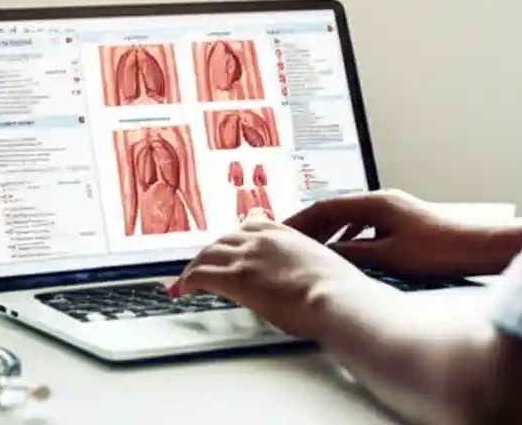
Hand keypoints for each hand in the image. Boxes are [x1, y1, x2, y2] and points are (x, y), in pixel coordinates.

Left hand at [169, 210, 386, 338]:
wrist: (336, 298)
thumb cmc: (338, 290)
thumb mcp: (322, 265)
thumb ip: (305, 264)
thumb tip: (306, 277)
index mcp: (284, 232)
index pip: (251, 222)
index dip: (236, 233)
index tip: (231, 240)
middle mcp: (262, 238)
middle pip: (223, 238)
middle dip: (211, 251)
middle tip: (203, 264)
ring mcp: (247, 256)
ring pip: (208, 253)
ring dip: (195, 266)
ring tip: (187, 278)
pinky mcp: (236, 278)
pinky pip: (201, 275)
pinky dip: (187, 281)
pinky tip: (182, 289)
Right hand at [285, 190, 513, 276]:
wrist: (476, 247)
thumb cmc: (438, 250)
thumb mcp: (388, 256)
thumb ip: (353, 254)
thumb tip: (323, 255)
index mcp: (375, 203)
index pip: (325, 207)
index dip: (299, 220)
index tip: (277, 232)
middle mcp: (382, 201)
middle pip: (335, 210)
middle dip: (309, 226)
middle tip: (285, 240)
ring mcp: (393, 211)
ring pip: (350, 219)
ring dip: (329, 233)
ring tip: (309, 249)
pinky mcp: (403, 224)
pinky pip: (365, 228)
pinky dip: (349, 239)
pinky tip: (346, 255)